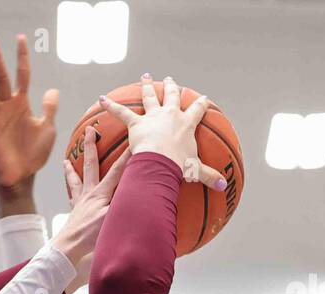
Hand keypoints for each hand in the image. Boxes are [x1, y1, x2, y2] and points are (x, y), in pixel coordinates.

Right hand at [0, 35, 58, 206]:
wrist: (22, 177)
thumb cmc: (33, 154)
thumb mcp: (47, 128)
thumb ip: (49, 108)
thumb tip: (52, 89)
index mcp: (22, 104)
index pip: (22, 75)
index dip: (22, 57)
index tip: (21, 38)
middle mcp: (7, 107)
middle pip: (1, 78)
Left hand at [50, 128, 130, 264]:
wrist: (68, 249)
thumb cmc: (90, 236)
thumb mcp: (113, 219)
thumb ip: (125, 204)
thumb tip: (140, 195)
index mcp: (100, 194)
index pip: (117, 170)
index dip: (128, 155)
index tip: (134, 140)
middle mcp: (88, 194)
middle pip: (90, 165)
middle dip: (91, 146)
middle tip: (90, 131)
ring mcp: (79, 202)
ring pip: (75, 180)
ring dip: (71, 169)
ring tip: (65, 160)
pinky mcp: (74, 213)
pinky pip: (72, 198)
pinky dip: (71, 192)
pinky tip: (71, 193)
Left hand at [99, 73, 225, 189]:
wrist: (161, 161)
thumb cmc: (179, 165)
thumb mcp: (196, 170)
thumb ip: (208, 176)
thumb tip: (223, 186)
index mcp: (186, 124)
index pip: (197, 110)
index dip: (201, 104)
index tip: (203, 98)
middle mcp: (170, 115)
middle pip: (172, 96)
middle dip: (172, 87)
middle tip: (171, 80)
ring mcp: (152, 117)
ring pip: (149, 97)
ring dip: (147, 86)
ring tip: (145, 76)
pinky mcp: (135, 124)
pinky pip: (121, 112)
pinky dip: (110, 106)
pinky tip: (101, 99)